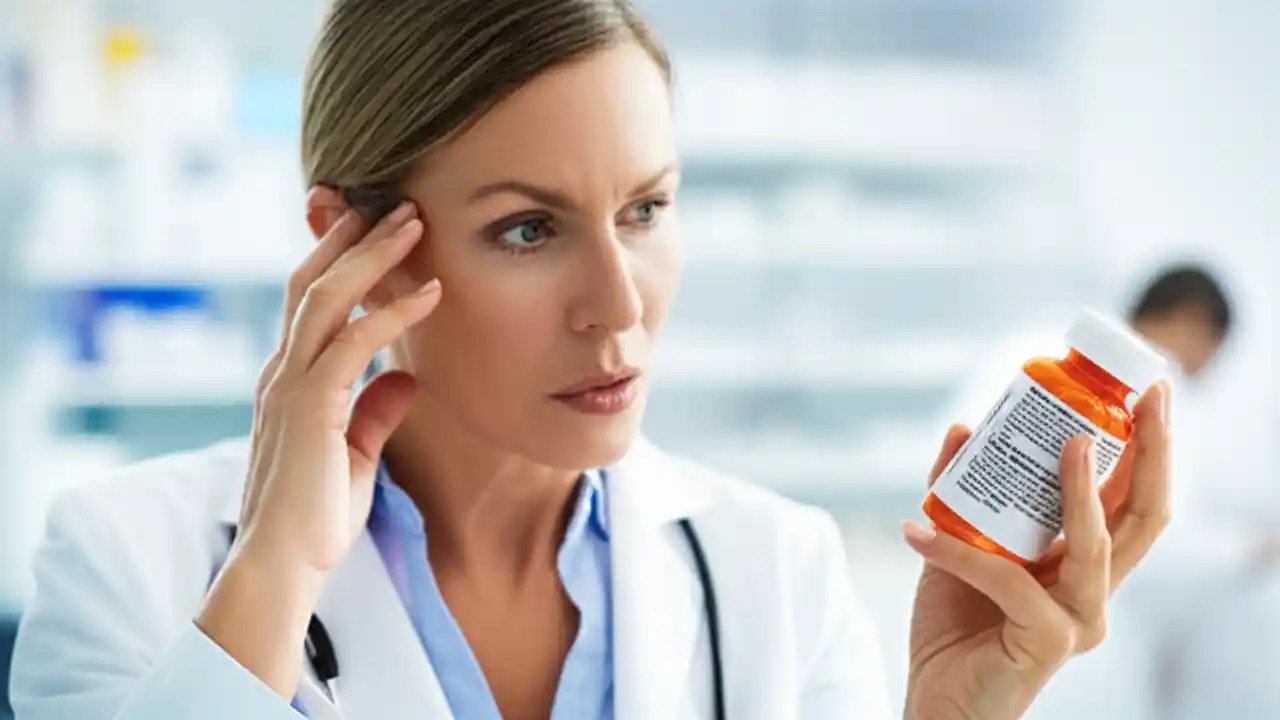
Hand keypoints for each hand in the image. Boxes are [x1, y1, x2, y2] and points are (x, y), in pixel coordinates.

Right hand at [198, 200, 440, 696]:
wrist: (282, 567)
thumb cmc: (314, 518)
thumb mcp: (356, 456)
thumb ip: (374, 413)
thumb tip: (405, 379)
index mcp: (289, 381)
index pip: (310, 302)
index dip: (340, 260)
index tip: (378, 228)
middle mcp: (282, 372)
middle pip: (312, 281)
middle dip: (354, 238)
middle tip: (398, 203)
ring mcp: (290, 385)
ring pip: (327, 297)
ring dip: (374, 255)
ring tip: (414, 222)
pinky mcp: (309, 405)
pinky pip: (354, 342)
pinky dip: (393, 312)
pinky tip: (430, 294)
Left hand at [903, 381, 1170, 719]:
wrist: (936, 702)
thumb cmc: (955, 625)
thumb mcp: (956, 543)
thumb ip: (959, 490)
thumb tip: (965, 426)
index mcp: (1083, 562)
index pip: (1131, 497)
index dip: (1148, 444)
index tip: (1148, 390)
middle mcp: (1093, 590)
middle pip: (1144, 515)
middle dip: (1151, 451)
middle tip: (1147, 398)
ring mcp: (1078, 619)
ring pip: (1096, 545)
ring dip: (1080, 490)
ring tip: (1062, 441)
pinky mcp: (1047, 643)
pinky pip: (1007, 580)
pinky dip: (958, 551)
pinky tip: (915, 530)